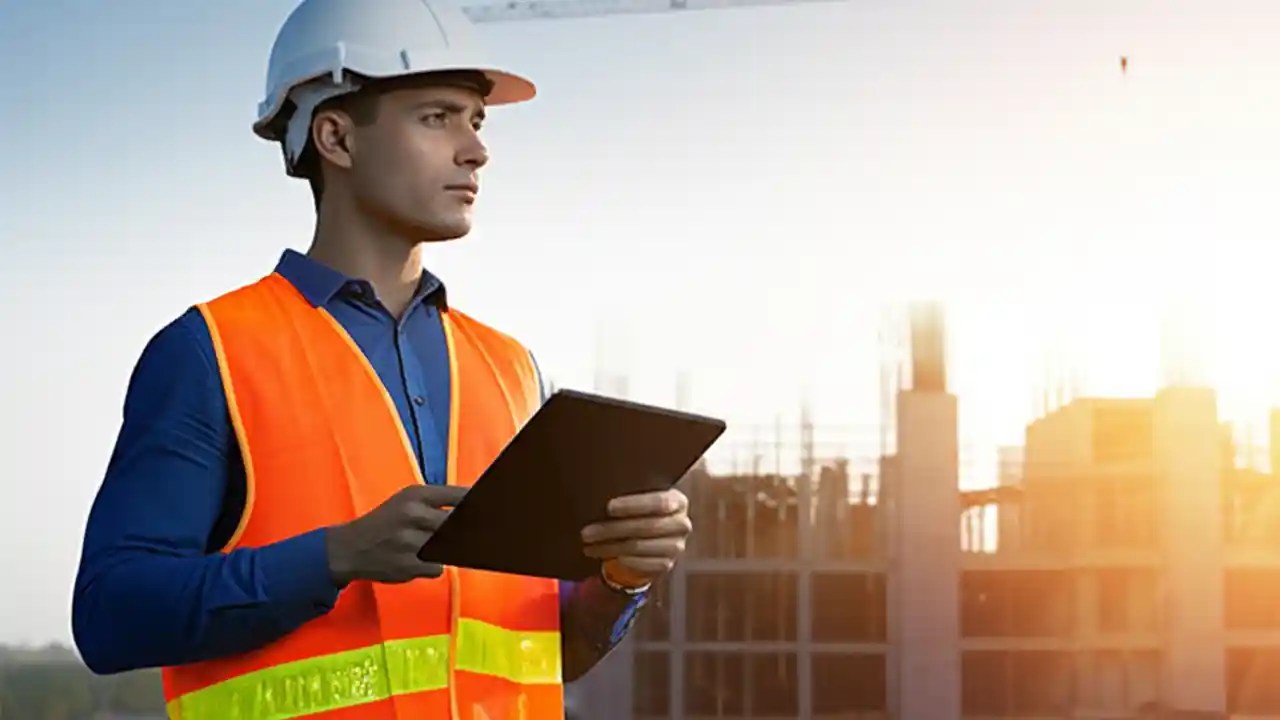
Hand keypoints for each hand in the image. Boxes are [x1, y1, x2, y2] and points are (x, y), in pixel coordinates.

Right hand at [325, 484, 467, 585]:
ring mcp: (410, 541)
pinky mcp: (407, 565)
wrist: (349, 548)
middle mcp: (413, 515)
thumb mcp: (406, 503)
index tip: (494, 509)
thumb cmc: (385, 523)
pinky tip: (416, 561)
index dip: (480, 503)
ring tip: (430, 546)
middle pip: (459, 524)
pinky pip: (437, 568)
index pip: (459, 496)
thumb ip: (437, 504)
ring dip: (448, 550)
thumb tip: (476, 510)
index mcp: (415, 495)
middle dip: (471, 530)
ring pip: (450, 548)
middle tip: (481, 534)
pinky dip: (433, 566)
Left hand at [580, 488, 691, 589]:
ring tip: (588, 544)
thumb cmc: (641, 512)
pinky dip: (620, 560)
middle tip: (586, 532)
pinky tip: (602, 556)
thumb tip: (598, 492)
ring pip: (637, 546)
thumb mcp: (640, 499)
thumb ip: (630, 493)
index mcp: (678, 501)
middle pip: (644, 527)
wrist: (652, 540)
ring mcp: (676, 546)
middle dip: (611, 529)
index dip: (633, 505)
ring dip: (609, 547)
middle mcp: (682, 524)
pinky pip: (640, 563)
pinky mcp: (667, 564)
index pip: (659, 502)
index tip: (609, 507)